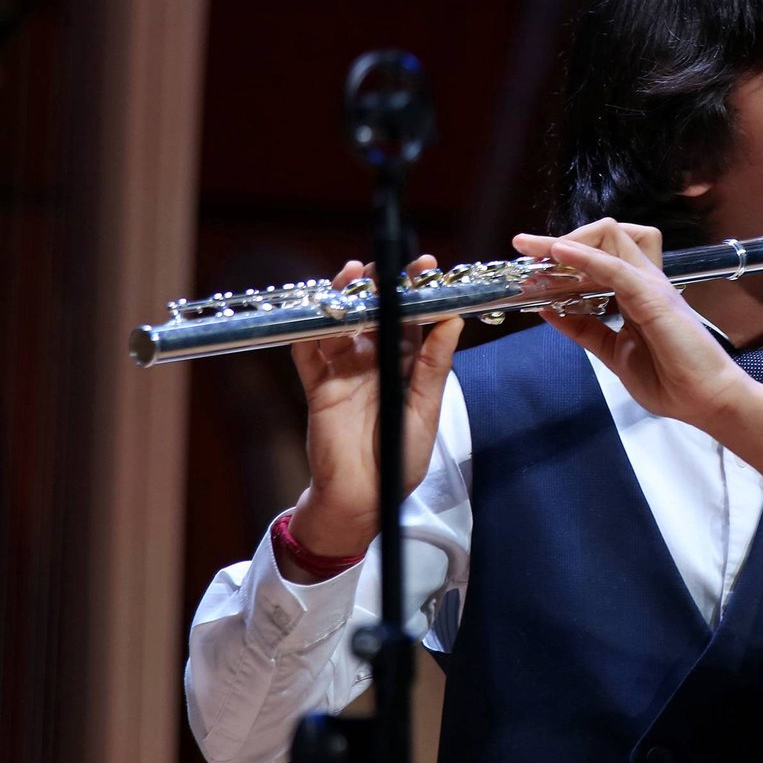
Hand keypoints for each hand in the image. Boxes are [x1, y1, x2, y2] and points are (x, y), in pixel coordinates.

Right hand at [287, 253, 464, 560]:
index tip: (426, 266)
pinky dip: (310, 331)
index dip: (417, 292)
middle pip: (374, 314)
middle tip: (388, 265)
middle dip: (380, 286)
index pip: (412, 320)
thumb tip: (453, 321)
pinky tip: (316, 311)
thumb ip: (434, 366)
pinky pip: (309, 354)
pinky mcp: (318, 386)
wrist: (364, 498)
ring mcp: (344, 371)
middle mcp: (375, 361)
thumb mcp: (425, 409)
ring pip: (341, 325)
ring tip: (354, 276)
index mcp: (407, 365)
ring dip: (345, 299)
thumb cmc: (400, 458)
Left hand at [512, 219, 755, 429]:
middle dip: (561, 238)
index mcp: (637, 293)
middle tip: (526, 250)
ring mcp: (650, 285)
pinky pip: (613, 267)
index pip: (601, 254)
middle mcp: (644, 280)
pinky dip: (583, 257)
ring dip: (569, 241)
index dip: (566, 255)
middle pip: (604, 236)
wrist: (707, 401)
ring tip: (538, 253)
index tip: (532, 266)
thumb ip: (585, 330)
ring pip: (609, 237)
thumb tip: (548, 310)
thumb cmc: (671, 381)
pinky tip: (558, 253)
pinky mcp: (652, 296)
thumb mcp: (614, 353)